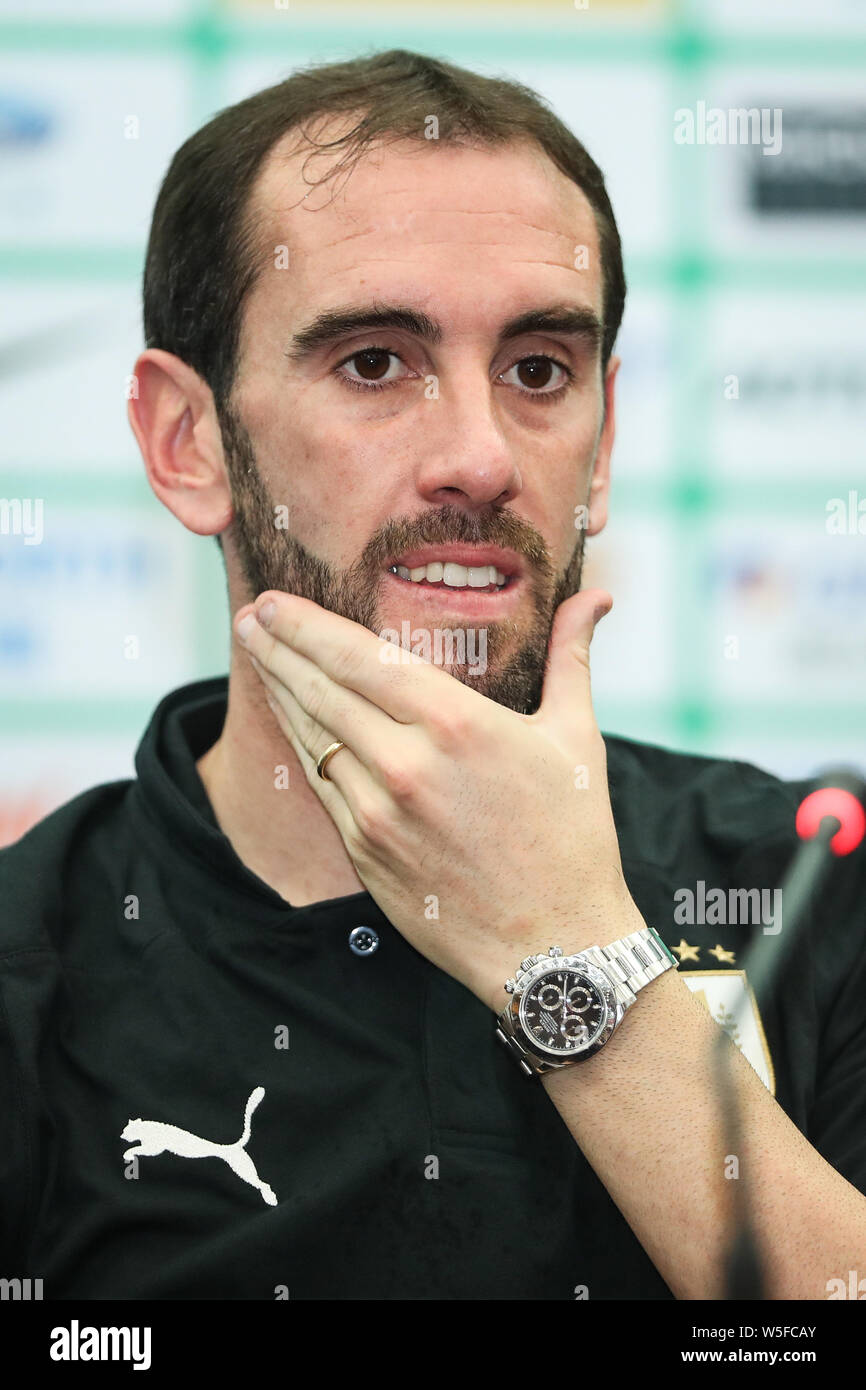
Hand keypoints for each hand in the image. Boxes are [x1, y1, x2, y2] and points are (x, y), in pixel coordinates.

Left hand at [235, 588, 644, 1012]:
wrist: (554, 946)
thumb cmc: (572, 838)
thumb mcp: (576, 739)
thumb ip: (571, 658)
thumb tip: (596, 596)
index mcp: (455, 723)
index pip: (358, 656)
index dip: (306, 625)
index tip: (273, 602)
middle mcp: (405, 763)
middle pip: (320, 690)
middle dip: (277, 648)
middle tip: (249, 618)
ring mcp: (376, 812)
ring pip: (310, 737)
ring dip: (280, 694)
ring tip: (259, 659)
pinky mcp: (364, 852)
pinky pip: (320, 785)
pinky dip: (301, 748)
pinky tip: (291, 725)